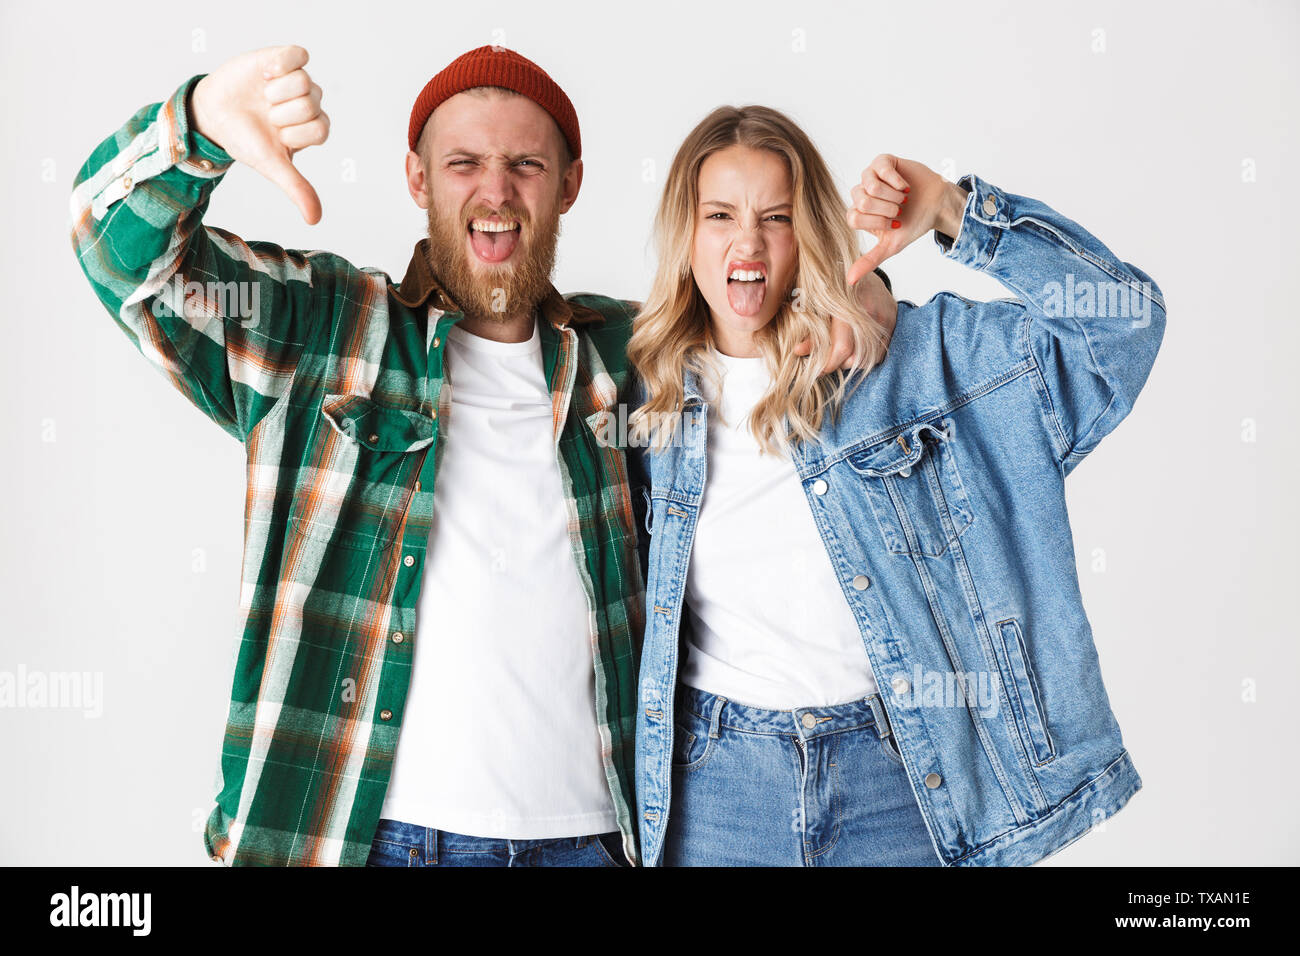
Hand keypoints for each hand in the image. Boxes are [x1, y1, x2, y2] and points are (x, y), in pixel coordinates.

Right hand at [190, 45, 328, 223]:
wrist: (213, 114)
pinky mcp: (284, 59)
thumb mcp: (270, 165)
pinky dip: (281, 64)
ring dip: (277, 92)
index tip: (276, 134)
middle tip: (266, 114)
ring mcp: (298, 81)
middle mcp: (310, 105)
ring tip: (262, 96)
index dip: (294, 132)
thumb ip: (296, 188)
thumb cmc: (244, 140)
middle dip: (282, 112)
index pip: (321, 129)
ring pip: (305, 81)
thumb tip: (315, 220)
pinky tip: (265, 74)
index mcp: (312, 129)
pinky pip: (299, 54)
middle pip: (312, 104)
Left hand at [792, 270, 896, 371]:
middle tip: (825, 361)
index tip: (816, 369)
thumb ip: (810, 328)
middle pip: (855, 358)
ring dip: (850, 362)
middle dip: (837, 364)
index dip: (827, 364)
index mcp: (847, 304)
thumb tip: (798, 351)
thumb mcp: (817, 302)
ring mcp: (883, 318)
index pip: (842, 347)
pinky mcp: (892, 324)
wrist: (862, 266)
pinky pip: (878, 355)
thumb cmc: (834, 285)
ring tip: (838, 351)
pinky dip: (864, 357)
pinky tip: (853, 346)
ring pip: (866, 360)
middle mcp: (868, 312)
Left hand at [845, 154, 966, 284]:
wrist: (936, 205)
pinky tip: (905, 187)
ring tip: (904, 198)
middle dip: (887, 209)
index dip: (876, 222)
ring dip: (892, 195)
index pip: (853, 217)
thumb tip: (849, 281)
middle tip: (900, 210)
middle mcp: (860, 194)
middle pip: (862, 202)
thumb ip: (869, 260)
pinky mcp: (882, 162)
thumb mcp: (891, 246)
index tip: (894, 224)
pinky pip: (881, 169)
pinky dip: (896, 181)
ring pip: (869, 185)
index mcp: (858, 214)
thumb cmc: (913, 224)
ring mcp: (869, 176)